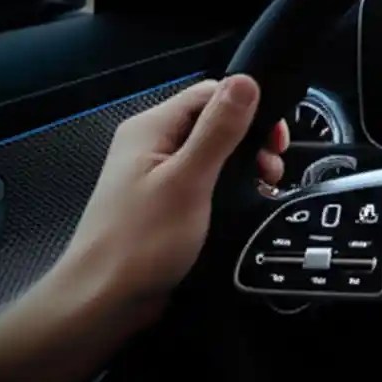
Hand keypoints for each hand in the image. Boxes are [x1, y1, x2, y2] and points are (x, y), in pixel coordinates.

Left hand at [58, 75, 287, 317]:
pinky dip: (230, 187)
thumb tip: (246, 80)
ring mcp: (157, 175)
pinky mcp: (166, 203)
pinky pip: (206, 180)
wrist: (105, 301)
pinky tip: (246, 204)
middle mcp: (152, 145)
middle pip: (214, 122)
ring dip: (244, 165)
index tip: (276, 141)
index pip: (210, 93)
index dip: (249, 108)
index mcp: (151, 128)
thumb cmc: (143, 240)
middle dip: (251, 140)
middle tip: (272, 170)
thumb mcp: (189, 180)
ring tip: (264, 188)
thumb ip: (219, 130)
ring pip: (213, 153)